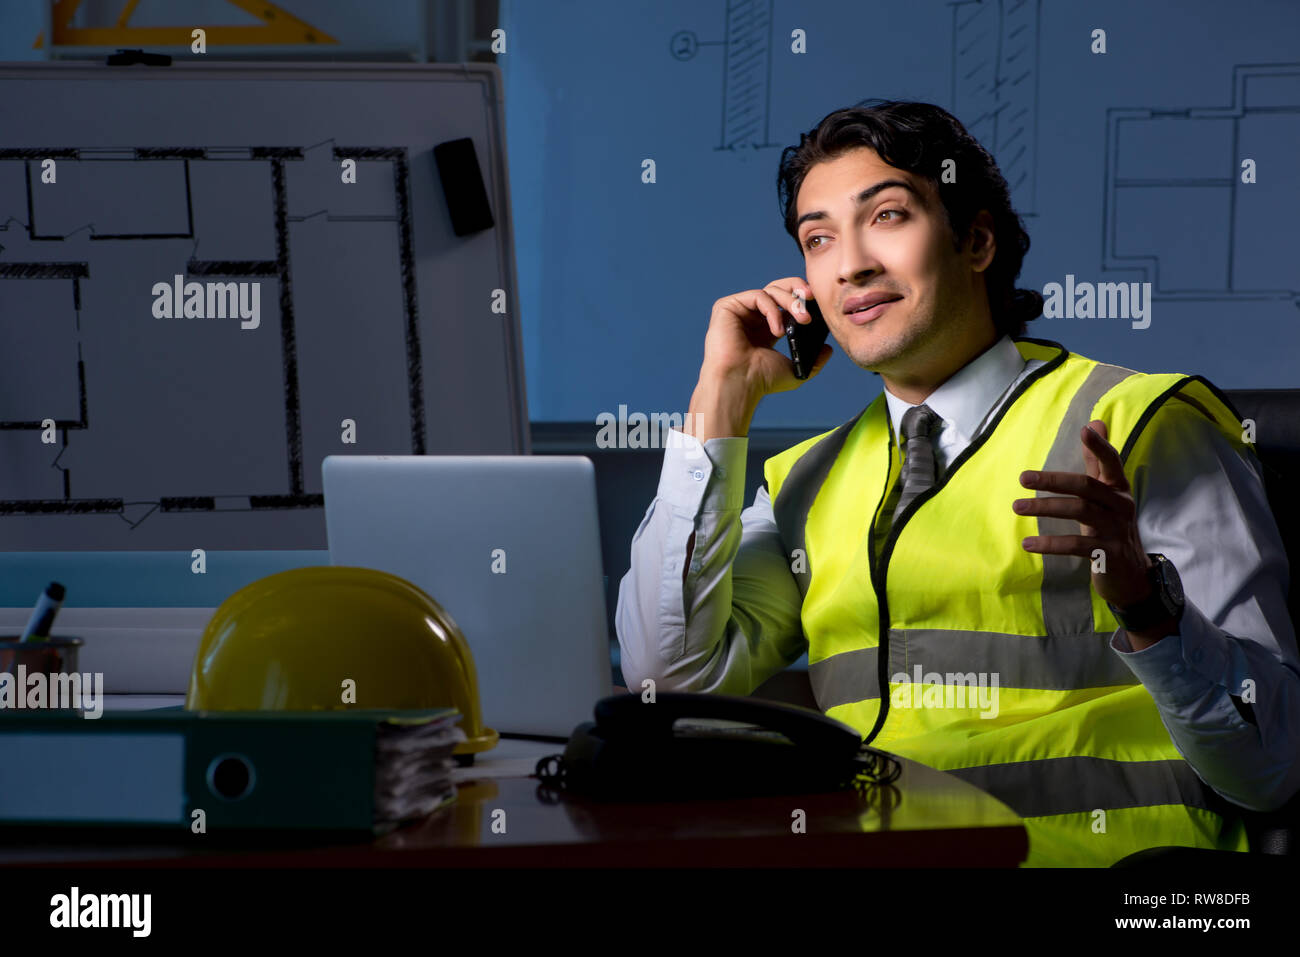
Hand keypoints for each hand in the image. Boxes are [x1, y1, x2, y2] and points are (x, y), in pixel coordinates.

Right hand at [699, 277, 832, 397]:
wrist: (740, 384)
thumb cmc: (761, 382)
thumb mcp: (795, 370)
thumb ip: (814, 360)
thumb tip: (828, 349)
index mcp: (765, 328)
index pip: (785, 302)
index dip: (801, 298)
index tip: (817, 303)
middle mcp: (752, 316)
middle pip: (778, 287)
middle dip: (798, 289)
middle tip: (812, 298)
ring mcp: (739, 310)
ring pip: (770, 290)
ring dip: (791, 301)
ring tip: (803, 320)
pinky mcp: (727, 307)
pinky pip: (757, 296)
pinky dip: (773, 310)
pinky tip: (778, 330)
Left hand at [1014, 419, 1152, 609]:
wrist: (1131, 576)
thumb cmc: (1111, 528)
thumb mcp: (1106, 494)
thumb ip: (1097, 461)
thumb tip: (1094, 421)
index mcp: (1118, 489)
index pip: (1112, 462)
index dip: (1100, 446)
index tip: (1085, 429)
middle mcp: (1120, 506)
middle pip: (1087, 486)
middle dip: (1053, 480)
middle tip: (1022, 478)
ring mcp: (1116, 530)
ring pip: (1080, 512)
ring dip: (1045, 508)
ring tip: (1017, 507)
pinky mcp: (1108, 555)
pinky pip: (1077, 546)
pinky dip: (1050, 544)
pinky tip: (1028, 544)